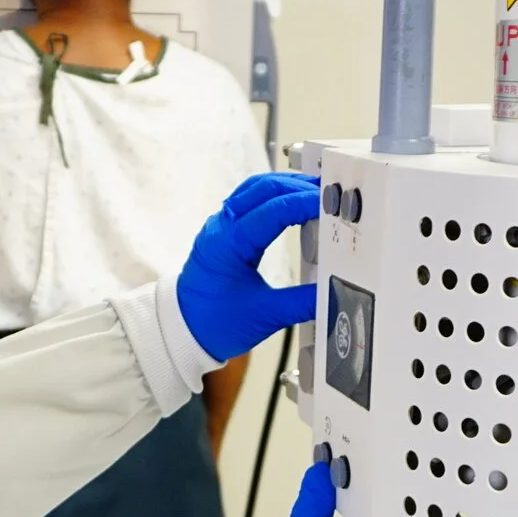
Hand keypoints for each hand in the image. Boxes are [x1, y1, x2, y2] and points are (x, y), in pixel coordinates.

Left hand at [174, 173, 319, 361]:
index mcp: (228, 243)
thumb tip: (335, 290)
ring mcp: (221, 226)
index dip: (305, 202)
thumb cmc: (212, 323)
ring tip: (317, 192)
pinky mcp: (225, 231)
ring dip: (286, 185)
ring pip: (255, 188)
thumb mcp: (265, 315)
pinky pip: (250, 199)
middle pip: (264, 188)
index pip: (273, 209)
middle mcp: (221, 227)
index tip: (332, 203)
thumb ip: (303, 302)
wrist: (183, 331)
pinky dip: (274, 195)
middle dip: (300, 186)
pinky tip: (293, 202)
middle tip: (331, 192)